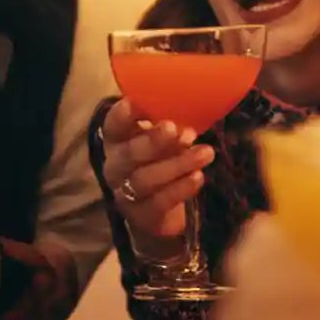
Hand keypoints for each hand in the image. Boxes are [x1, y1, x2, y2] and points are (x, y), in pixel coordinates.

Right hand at [100, 99, 214, 237]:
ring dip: (177, 164)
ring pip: (144, 179)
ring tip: (206, 153)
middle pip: (128, 154)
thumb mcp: (167, 140)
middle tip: (177, 130)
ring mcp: (125, 193)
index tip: (134, 103)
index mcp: (119, 140)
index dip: (122, 115)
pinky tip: (198, 177)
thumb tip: (193, 113)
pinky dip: (180, 188)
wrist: (163, 212)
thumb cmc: (165, 161)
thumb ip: (173, 127)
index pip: (113, 125)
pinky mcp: (141, 216)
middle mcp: (116, 166)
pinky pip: (158, 202)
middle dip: (153, 141)